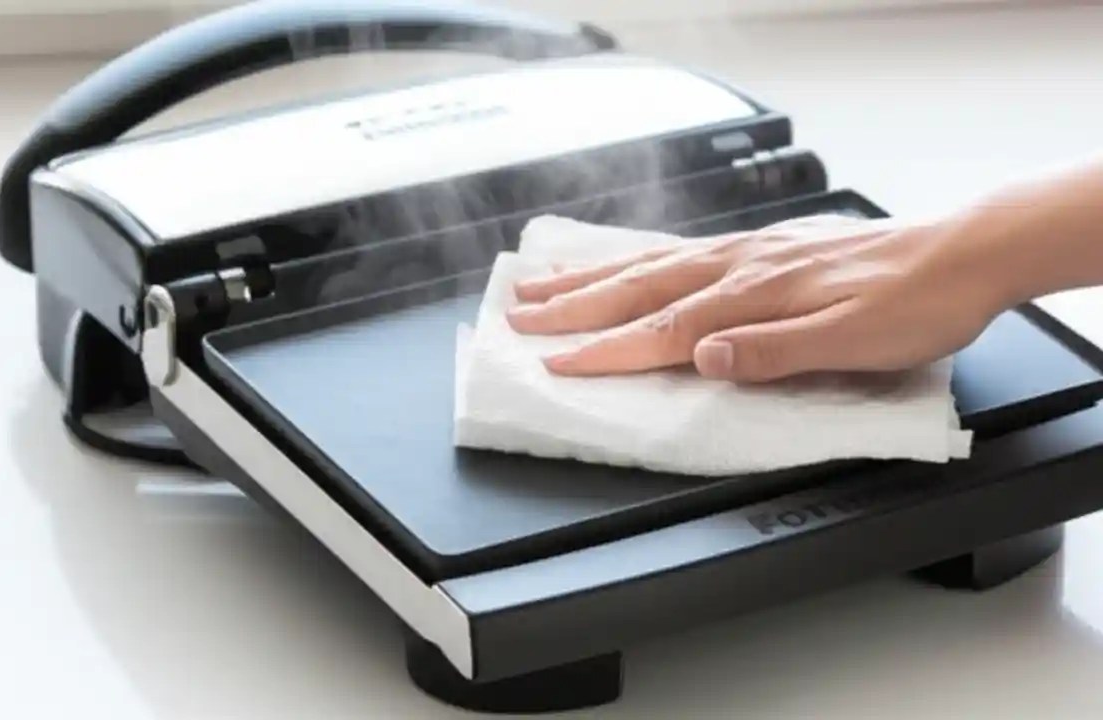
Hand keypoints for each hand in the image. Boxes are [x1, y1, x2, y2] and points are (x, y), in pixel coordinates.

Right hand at [505, 214, 1014, 382]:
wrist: (960, 255)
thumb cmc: (912, 306)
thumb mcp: (850, 342)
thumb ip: (772, 352)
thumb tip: (703, 358)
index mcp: (753, 298)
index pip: (662, 330)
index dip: (604, 350)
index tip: (554, 361)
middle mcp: (740, 269)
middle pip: (639, 289)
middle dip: (574, 305)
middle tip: (517, 314)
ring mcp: (749, 253)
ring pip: (652, 263)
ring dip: (593, 275)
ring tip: (545, 280)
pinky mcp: (765, 245)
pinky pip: (681, 249)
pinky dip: (638, 255)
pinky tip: (626, 259)